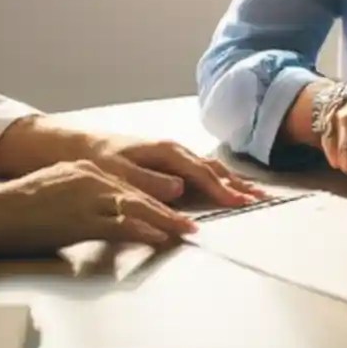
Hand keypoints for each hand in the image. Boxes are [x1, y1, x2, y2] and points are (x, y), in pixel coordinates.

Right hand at [0, 160, 199, 252]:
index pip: (128, 183)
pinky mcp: (78, 218)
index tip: (175, 206)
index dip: (155, 196)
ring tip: (185, 230)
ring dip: (164, 220)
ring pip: (135, 207)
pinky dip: (141, 231)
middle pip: (139, 193)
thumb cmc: (16, 206)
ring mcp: (85, 197)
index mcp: (85, 169)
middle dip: (169, 208)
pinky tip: (157, 237)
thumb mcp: (56, 187)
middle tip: (191, 220)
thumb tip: (102, 210)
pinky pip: (118, 225)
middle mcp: (90, 178)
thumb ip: (82, 194)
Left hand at [91, 136, 267, 206]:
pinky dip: (222, 178)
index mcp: (167, 152)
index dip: (222, 190)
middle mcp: (176, 150)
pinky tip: (231, 185)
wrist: (83, 145)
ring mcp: (176, 154)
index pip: (202, 174)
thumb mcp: (121, 173)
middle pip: (215, 169)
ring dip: (236, 181)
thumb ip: (150, 182)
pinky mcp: (173, 161)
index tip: (240, 202)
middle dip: (240, 184)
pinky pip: (204, 170)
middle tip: (264, 198)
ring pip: (213, 168)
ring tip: (256, 193)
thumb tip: (179, 189)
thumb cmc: (101, 160)